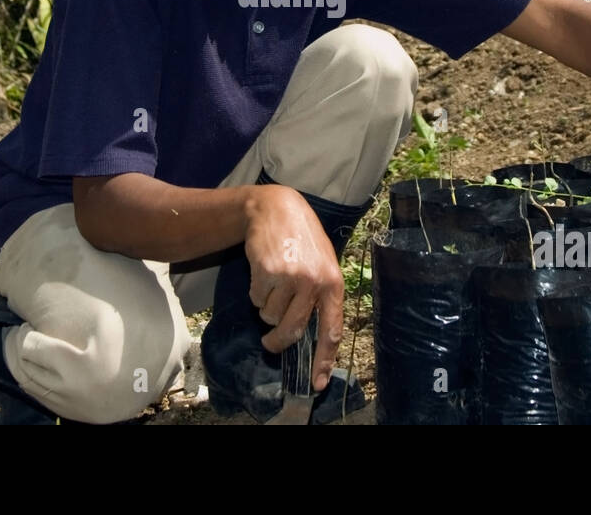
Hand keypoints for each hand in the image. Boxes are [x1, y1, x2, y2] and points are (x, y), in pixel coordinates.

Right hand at [242, 184, 343, 391]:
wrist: (276, 208)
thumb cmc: (301, 239)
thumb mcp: (322, 263)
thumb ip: (321, 296)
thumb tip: (314, 335)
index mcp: (333, 283)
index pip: (331, 330)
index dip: (323, 360)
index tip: (316, 382)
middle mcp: (314, 283)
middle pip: (293, 331)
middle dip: (277, 341)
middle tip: (270, 343)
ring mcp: (290, 278)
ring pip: (270, 316)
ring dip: (267, 305)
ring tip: (273, 282)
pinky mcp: (267, 272)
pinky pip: (257, 300)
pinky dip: (256, 292)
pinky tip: (264, 271)